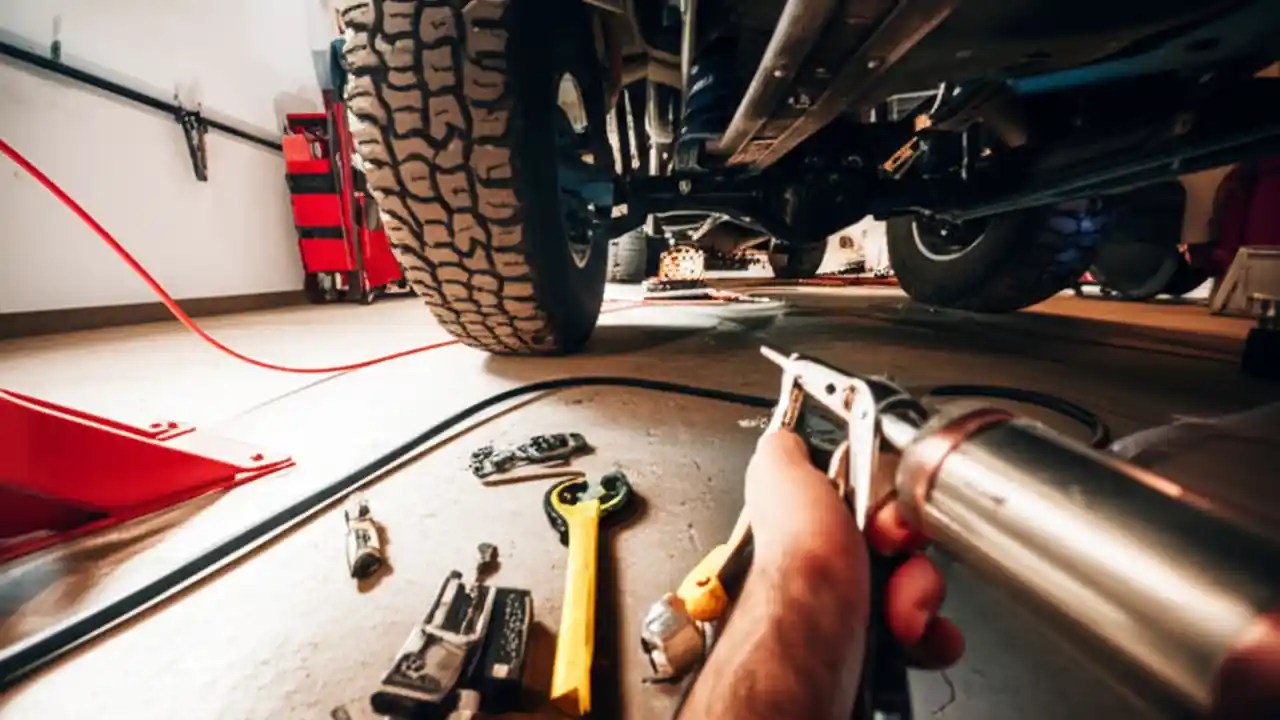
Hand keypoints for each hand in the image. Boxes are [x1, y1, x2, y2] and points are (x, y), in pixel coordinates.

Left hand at [745, 430, 964, 668]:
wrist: (813, 642)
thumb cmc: (797, 564)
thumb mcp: (779, 476)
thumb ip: (784, 452)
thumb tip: (787, 435)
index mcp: (808, 525)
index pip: (869, 500)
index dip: (889, 502)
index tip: (887, 511)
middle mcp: (829, 565)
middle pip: (900, 541)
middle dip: (909, 547)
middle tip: (892, 551)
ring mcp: (854, 607)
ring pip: (918, 584)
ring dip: (921, 591)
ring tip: (899, 606)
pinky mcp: (877, 649)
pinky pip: (926, 634)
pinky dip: (931, 634)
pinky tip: (915, 634)